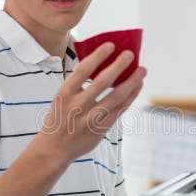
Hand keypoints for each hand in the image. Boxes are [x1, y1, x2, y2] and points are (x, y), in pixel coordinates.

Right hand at [34, 42, 145, 162]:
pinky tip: (137, 86)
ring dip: (132, 81)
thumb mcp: (60, 99)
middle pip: (103, 81)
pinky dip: (130, 97)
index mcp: (64, 94)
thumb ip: (77, 85)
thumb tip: (101, 65)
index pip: (83, 70)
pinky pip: (120, 110)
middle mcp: (77, 105)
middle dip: (119, 66)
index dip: (98, 56)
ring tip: (142, 70)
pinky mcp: (101, 129)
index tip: (110, 45)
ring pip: (116, 97)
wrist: (54, 149)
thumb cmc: (59, 118)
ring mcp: (90, 118)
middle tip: (130, 54)